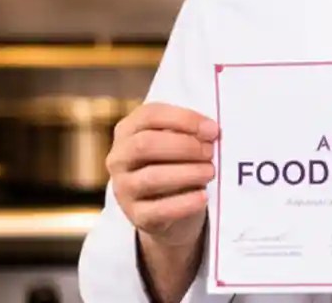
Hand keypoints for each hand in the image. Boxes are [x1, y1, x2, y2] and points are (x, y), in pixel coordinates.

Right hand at [107, 102, 218, 248]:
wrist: (166, 210)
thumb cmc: (173, 163)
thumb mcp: (176, 141)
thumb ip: (187, 131)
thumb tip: (210, 131)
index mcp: (128, 130)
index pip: (151, 115)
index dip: (184, 119)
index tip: (212, 129)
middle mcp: (119, 158)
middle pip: (146, 144)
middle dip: (184, 146)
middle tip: (210, 151)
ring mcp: (123, 188)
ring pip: (151, 177)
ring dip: (187, 172)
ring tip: (210, 172)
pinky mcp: (135, 215)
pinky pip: (158, 210)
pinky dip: (184, 203)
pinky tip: (203, 196)